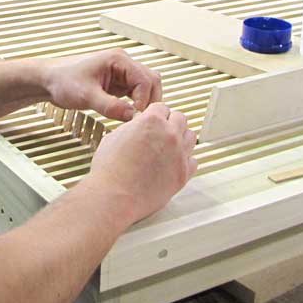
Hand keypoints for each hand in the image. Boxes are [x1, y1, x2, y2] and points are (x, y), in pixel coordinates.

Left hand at [42, 49, 162, 121]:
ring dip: (144, 102)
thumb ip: (110, 106)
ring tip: (134, 117)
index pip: (145, 78)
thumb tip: (131, 115)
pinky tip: (128, 115)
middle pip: (151, 81)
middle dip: (149, 100)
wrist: (48, 81)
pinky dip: (135, 104)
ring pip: (146, 87)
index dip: (144, 99)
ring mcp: (121, 73)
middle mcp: (123, 64)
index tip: (136, 115)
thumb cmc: (62, 81)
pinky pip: (135, 93)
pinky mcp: (117, 84)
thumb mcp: (86, 96)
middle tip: (139, 118)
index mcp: (118, 59)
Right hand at [84, 103, 196, 225]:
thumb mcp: (114, 137)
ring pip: (190, 137)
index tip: (152, 120)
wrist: (114, 195)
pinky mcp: (183, 174)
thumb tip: (136, 128)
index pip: (161, 107)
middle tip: (161, 132)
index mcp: (152, 121)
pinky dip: (185, 160)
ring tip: (169, 147)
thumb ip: (132, 128)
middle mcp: (169, 135)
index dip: (154, 114)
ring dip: (181, 139)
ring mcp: (179, 154)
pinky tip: (173, 163)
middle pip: (180, 119)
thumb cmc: (110, 170)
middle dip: (170, 123)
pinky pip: (193, 161)